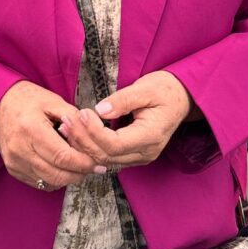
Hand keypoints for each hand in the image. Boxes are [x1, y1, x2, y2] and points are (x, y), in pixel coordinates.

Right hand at [0, 81, 100, 189]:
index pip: (63, 157)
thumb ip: (74, 118)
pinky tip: (62, 167)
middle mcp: (21, 149)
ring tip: (79, 167)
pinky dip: (54, 178)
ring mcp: (14, 161)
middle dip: (79, 174)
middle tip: (93, 167)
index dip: (83, 163)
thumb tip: (93, 137)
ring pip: (49, 182)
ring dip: (68, 178)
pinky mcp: (12, 168)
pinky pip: (39, 182)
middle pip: (57, 174)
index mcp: (32, 129)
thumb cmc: (27, 99)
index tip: (97, 164)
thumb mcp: (53, 101)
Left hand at [58, 71, 193, 168]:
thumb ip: (123, 100)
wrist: (181, 98)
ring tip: (66, 126)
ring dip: (83, 145)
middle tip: (67, 120)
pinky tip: (77, 133)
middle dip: (83, 140)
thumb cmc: (165, 90)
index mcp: (151, 136)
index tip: (83, 113)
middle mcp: (145, 152)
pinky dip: (91, 146)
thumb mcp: (146, 88)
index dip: (95, 132)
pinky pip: (108, 156)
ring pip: (104, 160)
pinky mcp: (133, 154)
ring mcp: (139, 156)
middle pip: (107, 156)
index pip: (115, 144)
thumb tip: (100, 110)